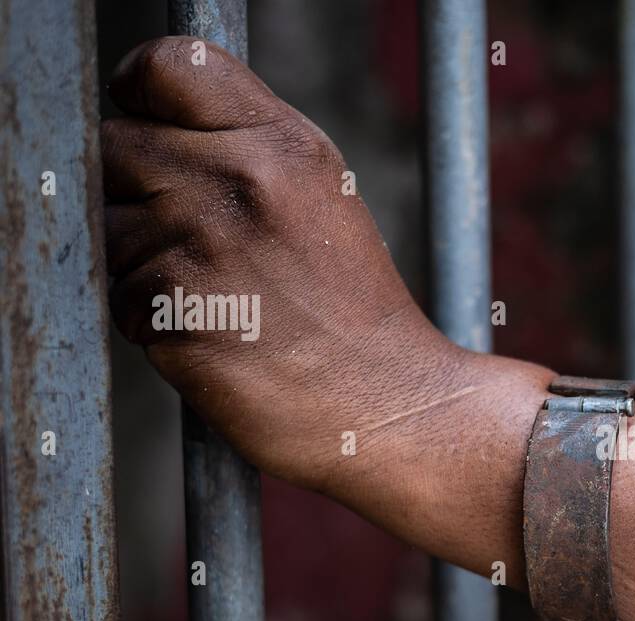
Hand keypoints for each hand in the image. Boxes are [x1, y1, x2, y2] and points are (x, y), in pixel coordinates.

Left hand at [101, 37, 465, 491]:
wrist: (393, 407)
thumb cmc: (355, 312)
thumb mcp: (323, 200)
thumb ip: (245, 150)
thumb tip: (151, 134)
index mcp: (284, 144)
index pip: (166, 69)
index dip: (141, 99)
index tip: (154, 136)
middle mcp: (243, 182)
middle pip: (118, 150)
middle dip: (141, 197)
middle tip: (205, 248)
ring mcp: (208, 247)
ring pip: (111, 231)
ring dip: (145, 268)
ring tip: (223, 301)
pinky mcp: (181, 313)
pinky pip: (122, 300)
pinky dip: (155, 327)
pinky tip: (218, 341)